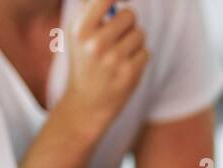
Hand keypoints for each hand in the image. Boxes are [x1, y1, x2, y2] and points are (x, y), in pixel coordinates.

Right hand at [62, 0, 148, 127]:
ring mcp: (113, 59)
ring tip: (121, 51)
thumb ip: (90, 8)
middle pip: (129, 15)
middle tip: (121, 32)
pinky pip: (145, 52)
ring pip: (140, 34)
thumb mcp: (77, 32)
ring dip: (135, 41)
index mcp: (80, 29)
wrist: (87, 102)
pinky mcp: (129, 73)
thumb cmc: (84, 60)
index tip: (122, 1)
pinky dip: (139, 57)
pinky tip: (125, 66)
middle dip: (129, 22)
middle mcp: (96, 43)